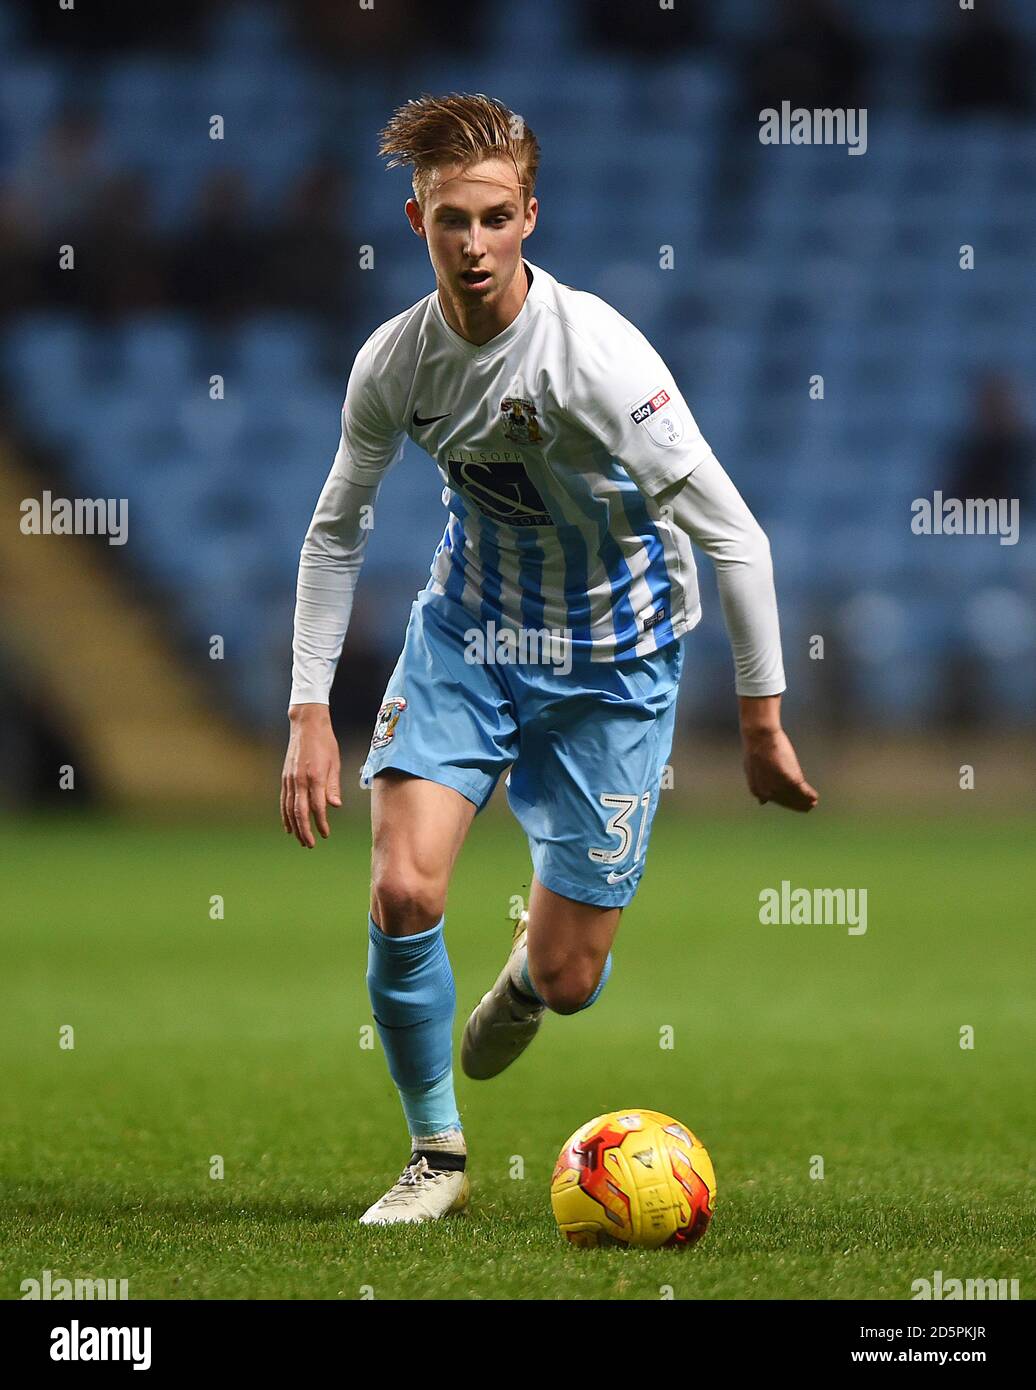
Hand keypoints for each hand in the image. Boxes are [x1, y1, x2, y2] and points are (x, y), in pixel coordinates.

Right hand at [281, 705, 341, 846]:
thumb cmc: (325, 743)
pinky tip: (288, 826)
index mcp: (314, 776)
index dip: (321, 823)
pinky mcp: (285, 777)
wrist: (307, 725)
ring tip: (301, 840)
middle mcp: (299, 780)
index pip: (317, 807)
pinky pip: (284, 800)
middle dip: (305, 831)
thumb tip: (335, 806)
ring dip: (295, 826)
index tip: (326, 834)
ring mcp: (289, 779)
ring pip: (289, 809)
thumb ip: (333, 786)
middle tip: (311, 844)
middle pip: (300, 812)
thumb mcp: (334, 763)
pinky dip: (285, 815)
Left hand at [741, 725, 817, 812]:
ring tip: (814, 801)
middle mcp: (768, 793)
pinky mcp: (790, 779)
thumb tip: (762, 801)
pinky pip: (803, 790)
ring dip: (806, 800)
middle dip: (799, 804)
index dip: (789, 804)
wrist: (760, 737)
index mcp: (757, 791)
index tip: (797, 805)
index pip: (776, 801)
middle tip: (809, 806)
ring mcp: (779, 787)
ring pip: (796, 797)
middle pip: (788, 802)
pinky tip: (815, 796)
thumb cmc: (756, 748)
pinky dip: (810, 794)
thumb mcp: (753, 770)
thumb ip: (759, 785)